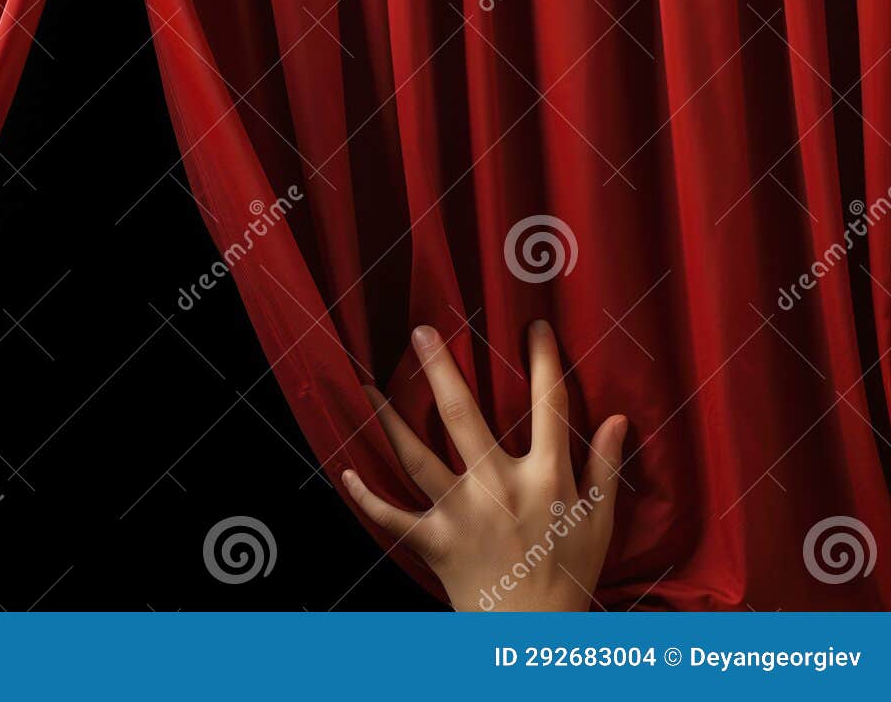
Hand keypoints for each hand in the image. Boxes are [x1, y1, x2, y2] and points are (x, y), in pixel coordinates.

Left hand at [342, 320, 626, 611]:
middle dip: (441, 369)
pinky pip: (392, 516)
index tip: (535, 325)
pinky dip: (365, 498)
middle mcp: (499, 487)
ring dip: (388, 419)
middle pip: (464, 415)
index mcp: (546, 478)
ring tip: (367, 385)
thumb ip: (604, 467)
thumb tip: (618, 418)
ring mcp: (462, 513)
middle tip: (420, 330)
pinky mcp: (435, 541)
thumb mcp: (599, 521)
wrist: (536, 636)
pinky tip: (345, 472)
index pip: (550, 407)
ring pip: (416, 456)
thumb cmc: (569, 575)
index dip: (545, 362)